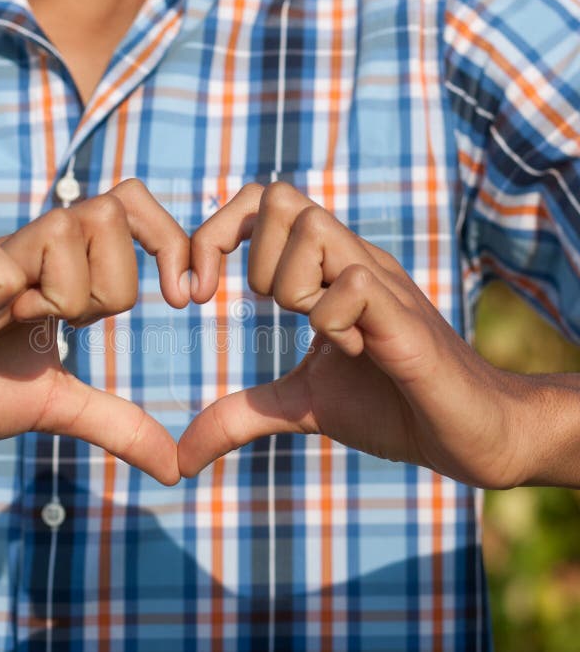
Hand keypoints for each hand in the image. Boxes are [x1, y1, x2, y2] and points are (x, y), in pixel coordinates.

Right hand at [0, 180, 188, 484]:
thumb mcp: (57, 407)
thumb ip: (117, 424)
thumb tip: (175, 469)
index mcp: (65, 271)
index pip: (131, 204)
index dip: (169, 237)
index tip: (185, 298)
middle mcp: (35, 249)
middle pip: (111, 211)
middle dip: (110, 286)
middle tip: (73, 326)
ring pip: (66, 226)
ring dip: (58, 297)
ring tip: (17, 326)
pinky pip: (0, 260)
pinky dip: (1, 304)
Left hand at [178, 182, 534, 489]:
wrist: (469, 434)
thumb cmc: (390, 408)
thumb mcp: (301, 406)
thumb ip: (242, 414)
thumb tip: (183, 455)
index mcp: (323, 271)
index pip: (261, 203)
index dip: (214, 235)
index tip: (193, 296)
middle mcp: (349, 261)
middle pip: (279, 195)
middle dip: (248, 256)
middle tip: (261, 311)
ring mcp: (379, 282)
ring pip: (312, 226)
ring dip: (290, 285)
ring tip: (319, 332)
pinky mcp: (403, 316)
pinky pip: (351, 283)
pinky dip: (333, 321)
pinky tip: (358, 354)